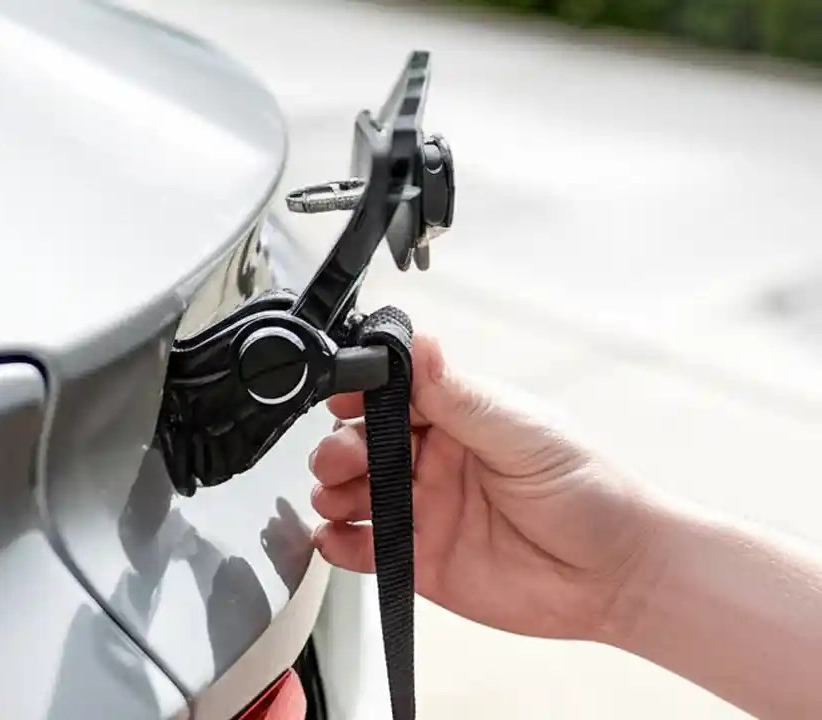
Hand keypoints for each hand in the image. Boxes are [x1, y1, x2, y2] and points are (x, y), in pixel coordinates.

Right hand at [309, 334, 658, 641]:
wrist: (618, 577)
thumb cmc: (591, 494)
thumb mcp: (524, 434)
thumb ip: (462, 397)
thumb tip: (421, 344)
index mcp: (458, 418)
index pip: (392, 395)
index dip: (360, 395)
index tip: (341, 399)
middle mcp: (434, 460)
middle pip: (361, 444)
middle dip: (337, 448)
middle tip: (338, 461)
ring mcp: (423, 509)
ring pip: (353, 494)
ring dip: (331, 493)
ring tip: (334, 500)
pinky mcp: (420, 559)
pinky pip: (364, 549)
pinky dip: (339, 543)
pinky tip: (335, 538)